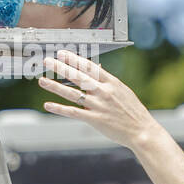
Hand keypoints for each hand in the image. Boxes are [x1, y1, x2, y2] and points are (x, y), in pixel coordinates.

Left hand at [37, 49, 155, 150]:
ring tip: (42, 81)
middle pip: (78, 76)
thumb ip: (108, 81)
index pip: (89, 66)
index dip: (74, 59)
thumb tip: (97, 68)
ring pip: (72, 94)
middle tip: (47, 61)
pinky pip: (73, 112)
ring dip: (55, 87)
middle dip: (61, 67)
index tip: (62, 53)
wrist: (142, 130)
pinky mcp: (95, 119)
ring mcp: (98, 106)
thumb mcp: (122, 90)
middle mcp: (103, 91)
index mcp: (111, 82)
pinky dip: (59, 109)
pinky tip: (48, 105)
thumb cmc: (132, 111)